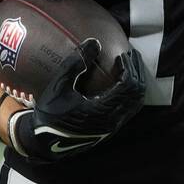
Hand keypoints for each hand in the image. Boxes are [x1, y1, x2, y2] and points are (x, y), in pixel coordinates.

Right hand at [9, 40, 145, 161]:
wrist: (46, 141)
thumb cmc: (50, 113)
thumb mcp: (58, 86)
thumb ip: (76, 64)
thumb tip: (94, 42)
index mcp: (101, 110)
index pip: (127, 86)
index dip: (128, 68)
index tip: (121, 54)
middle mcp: (112, 120)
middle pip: (137, 93)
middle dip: (137, 71)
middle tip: (131, 54)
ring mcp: (113, 126)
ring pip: (136, 102)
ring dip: (137, 82)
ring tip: (131, 66)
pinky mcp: (111, 128)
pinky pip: (130, 109)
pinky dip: (132, 93)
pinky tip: (125, 82)